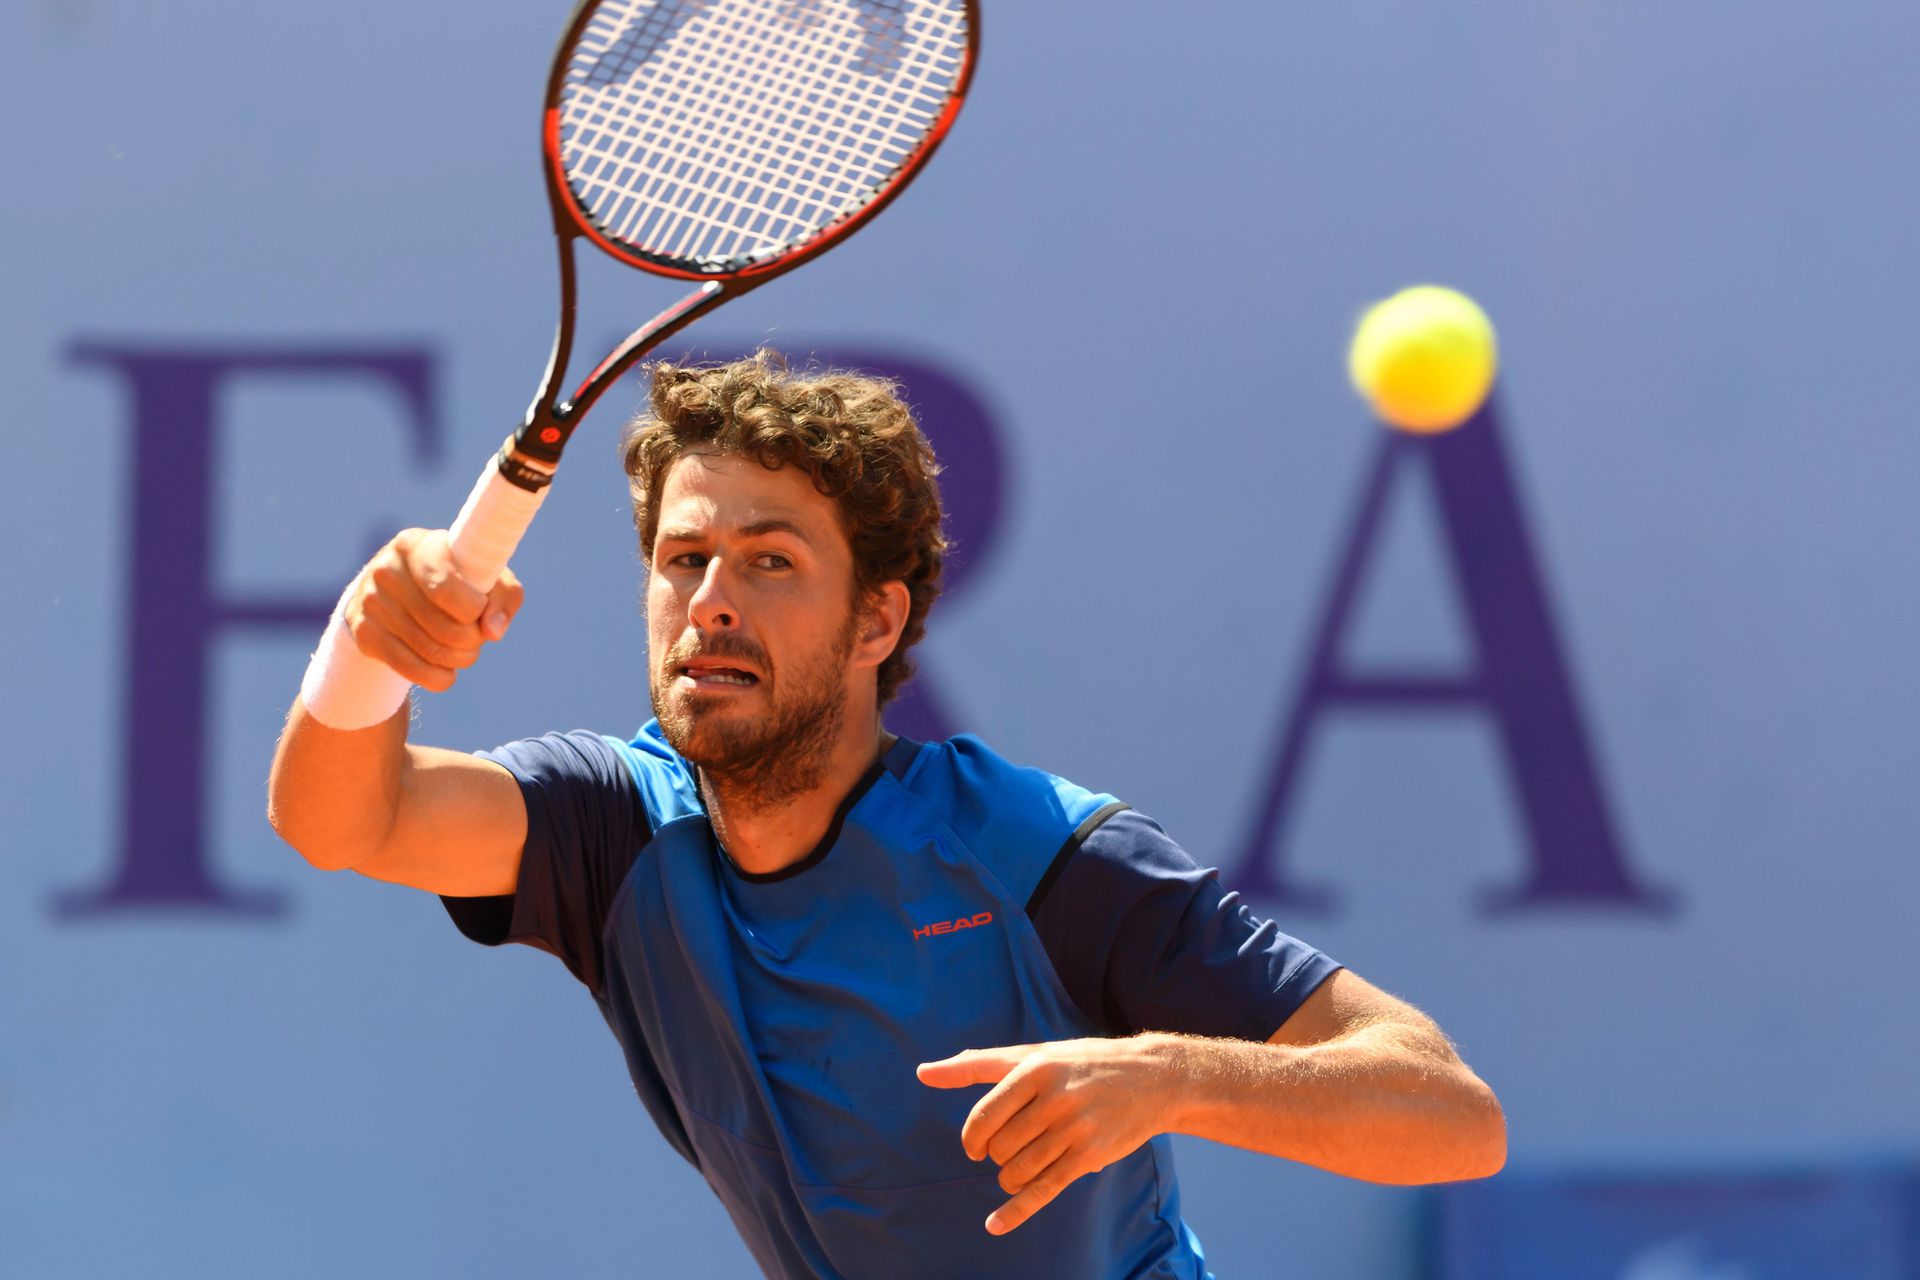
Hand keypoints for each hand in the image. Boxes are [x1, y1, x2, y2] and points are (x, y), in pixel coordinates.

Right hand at [346, 528, 524, 690]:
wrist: (398, 593)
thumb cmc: (456, 581)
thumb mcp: (487, 578)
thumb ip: (504, 597)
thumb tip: (493, 631)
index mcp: (416, 546)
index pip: (445, 588)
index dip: (474, 610)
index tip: (481, 609)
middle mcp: (386, 570)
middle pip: (444, 627)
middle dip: (472, 640)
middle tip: (476, 637)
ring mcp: (370, 602)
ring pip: (430, 651)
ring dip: (459, 659)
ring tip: (464, 651)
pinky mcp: (364, 633)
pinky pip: (410, 669)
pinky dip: (438, 677)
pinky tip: (446, 671)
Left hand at [916, 1035, 1180, 1235]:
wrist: (1153, 1078)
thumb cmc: (1081, 1064)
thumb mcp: (1033, 1055)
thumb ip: (976, 1064)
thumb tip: (922, 1072)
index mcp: (1035, 1070)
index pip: (984, 1116)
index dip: (972, 1138)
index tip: (975, 1146)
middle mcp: (1054, 1099)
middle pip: (1000, 1147)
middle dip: (996, 1156)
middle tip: (1009, 1149)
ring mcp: (1074, 1129)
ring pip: (1018, 1171)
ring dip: (1010, 1177)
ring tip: (1021, 1166)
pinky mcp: (1090, 1156)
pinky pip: (1044, 1190)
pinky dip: (1015, 1211)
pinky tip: (994, 1225)